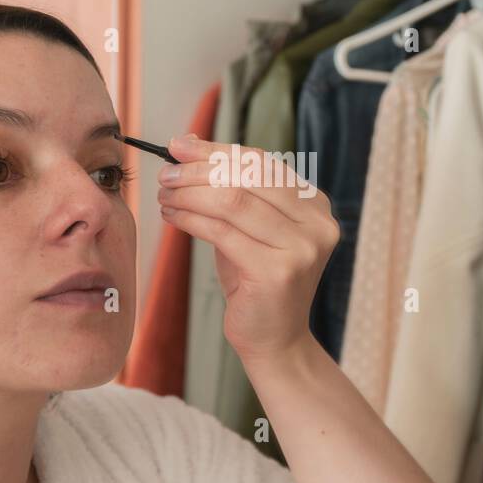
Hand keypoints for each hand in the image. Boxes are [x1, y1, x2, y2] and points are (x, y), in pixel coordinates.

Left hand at [155, 134, 338, 364]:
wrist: (274, 339)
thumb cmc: (256, 281)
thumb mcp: (247, 227)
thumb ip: (229, 187)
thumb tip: (190, 143)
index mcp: (315, 205)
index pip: (262, 163)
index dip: (217, 151)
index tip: (180, 146)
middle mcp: (317, 223)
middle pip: (247, 177)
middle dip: (199, 170)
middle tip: (166, 172)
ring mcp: (302, 248)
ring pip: (232, 200)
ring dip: (190, 193)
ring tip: (165, 194)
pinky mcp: (277, 272)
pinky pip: (222, 232)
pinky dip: (190, 219)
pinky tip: (172, 216)